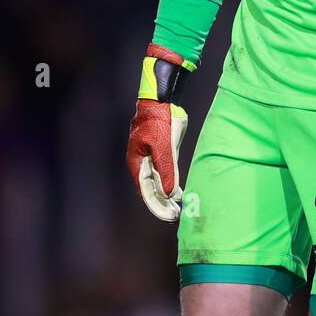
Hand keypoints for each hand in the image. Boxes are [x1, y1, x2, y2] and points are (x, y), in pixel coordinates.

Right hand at [125, 44, 194, 221]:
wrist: (161, 100)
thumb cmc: (158, 121)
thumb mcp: (163, 148)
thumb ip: (166, 171)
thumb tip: (168, 194)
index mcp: (137, 162)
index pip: (145, 191)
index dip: (156, 205)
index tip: (167, 216)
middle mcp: (141, 162)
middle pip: (150, 188)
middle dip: (161, 204)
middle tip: (174, 216)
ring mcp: (150, 157)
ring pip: (157, 181)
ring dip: (166, 195)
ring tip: (177, 208)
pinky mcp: (160, 151)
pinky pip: (164, 172)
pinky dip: (170, 183)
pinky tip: (178, 191)